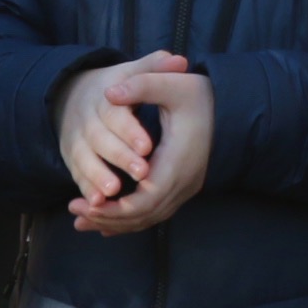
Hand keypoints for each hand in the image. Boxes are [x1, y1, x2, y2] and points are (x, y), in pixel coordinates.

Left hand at [59, 52, 208, 233]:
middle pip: (142, 215)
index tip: (84, 202)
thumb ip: (143, 85)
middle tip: (75, 212)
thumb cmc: (203, 97)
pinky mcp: (181, 190)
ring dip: (114, 222)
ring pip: (147, 219)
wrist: (233, 110)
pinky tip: (106, 222)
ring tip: (82, 220)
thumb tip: (109, 93)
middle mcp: (183, 184)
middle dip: (106, 216)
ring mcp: (184, 190)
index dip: (113, 207)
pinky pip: (153, 214)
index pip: (144, 199)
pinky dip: (129, 220)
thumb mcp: (176, 84)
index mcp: (178, 162)